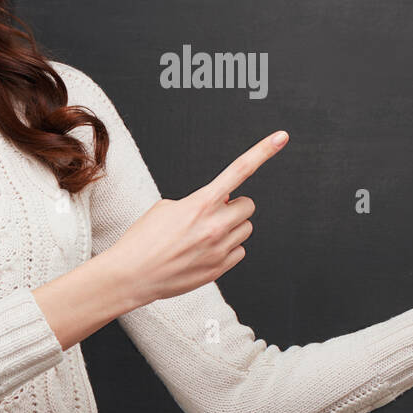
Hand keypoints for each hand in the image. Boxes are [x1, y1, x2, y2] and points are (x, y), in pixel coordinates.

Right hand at [105, 131, 289, 307]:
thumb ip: (200, 201)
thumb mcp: (167, 207)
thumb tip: (222, 202)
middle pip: (248, 205)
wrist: (131, 275)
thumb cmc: (144, 239)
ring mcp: (219, 249)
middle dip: (234, 206)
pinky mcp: (219, 269)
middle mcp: (215, 225)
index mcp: (201, 203)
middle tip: (214, 212)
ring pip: (246, 229)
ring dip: (231, 227)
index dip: (263, 151)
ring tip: (204, 235)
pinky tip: (205, 251)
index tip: (281, 137)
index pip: (239, 169)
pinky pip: (240, 251)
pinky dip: (228, 249)